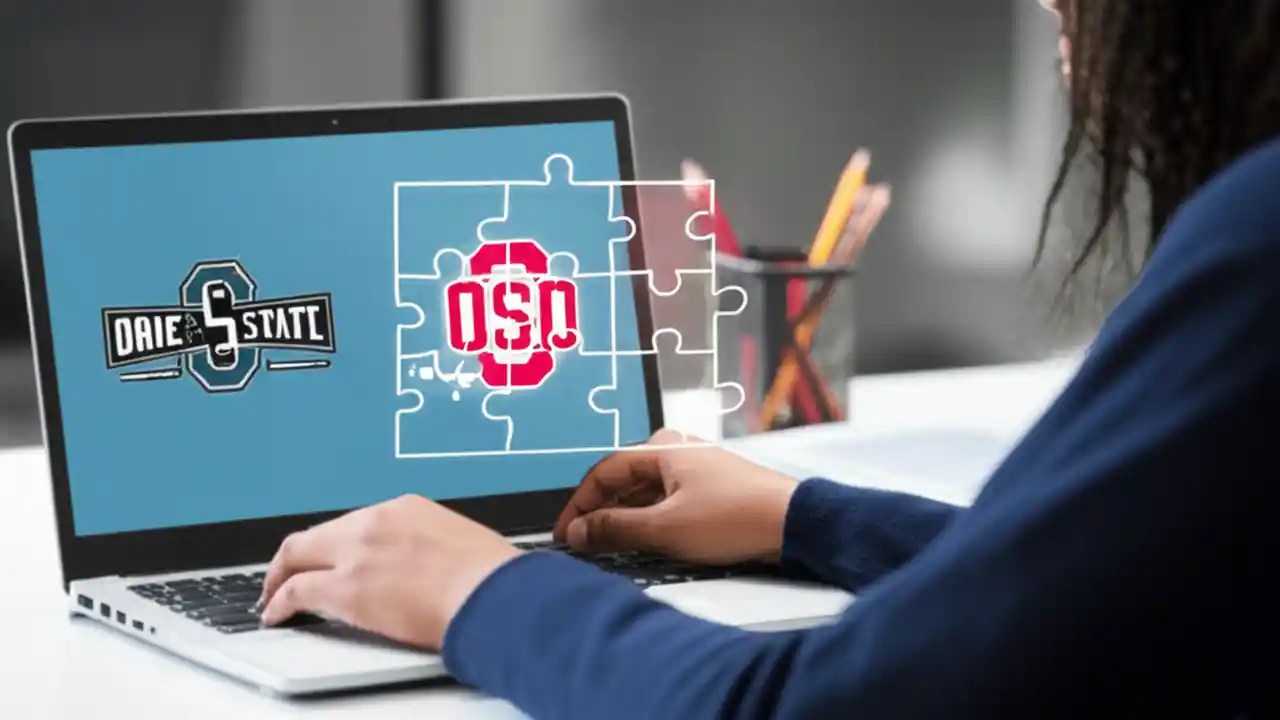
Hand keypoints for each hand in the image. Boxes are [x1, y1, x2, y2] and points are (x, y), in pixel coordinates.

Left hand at [258, 494, 519, 649]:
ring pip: (297, 556)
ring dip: (279, 577)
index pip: (354, 524)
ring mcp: (358, 553)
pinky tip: (276, 614)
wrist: (494, 594)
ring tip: (273, 597)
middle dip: (294, 557)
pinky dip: (279, 603)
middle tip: (282, 575)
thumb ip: (430, 549)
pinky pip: (297, 592)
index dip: (334, 544)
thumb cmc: (491, 577)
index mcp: (405, 509)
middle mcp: (376, 522)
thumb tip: (426, 569)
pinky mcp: (347, 589)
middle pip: (315, 534)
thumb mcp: (459, 544)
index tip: (330, 558)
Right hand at [553, 429, 799, 563]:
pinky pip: (665, 500)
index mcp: (661, 448)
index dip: (579, 505)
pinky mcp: (709, 487)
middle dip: (600, 512)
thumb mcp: (664, 528)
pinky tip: (645, 541)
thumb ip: (615, 529)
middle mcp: (675, 449)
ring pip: (644, 492)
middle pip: (623, 480)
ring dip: (624, 518)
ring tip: (610, 547)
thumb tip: (579, 532)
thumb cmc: (734, 517)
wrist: (791, 522)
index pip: (603, 472)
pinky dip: (649, 519)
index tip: (567, 533)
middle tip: (584, 543)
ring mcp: (694, 468)